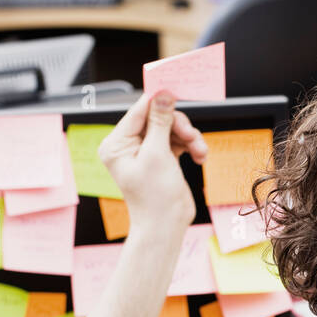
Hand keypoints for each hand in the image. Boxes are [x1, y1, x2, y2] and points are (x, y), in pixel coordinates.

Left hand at [98, 91, 207, 230]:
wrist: (166, 227)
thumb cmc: (155, 198)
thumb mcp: (158, 154)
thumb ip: (161, 122)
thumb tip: (162, 94)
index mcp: (117, 144)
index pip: (139, 111)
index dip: (158, 100)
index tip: (175, 88)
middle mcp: (128, 146)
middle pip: (158, 118)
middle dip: (178, 126)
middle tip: (192, 135)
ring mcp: (146, 152)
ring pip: (172, 129)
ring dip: (189, 137)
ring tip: (199, 151)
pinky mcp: (162, 159)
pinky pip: (178, 142)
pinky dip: (191, 146)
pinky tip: (200, 156)